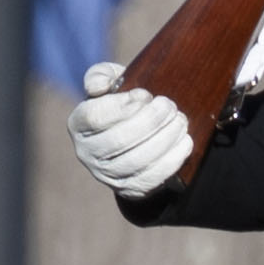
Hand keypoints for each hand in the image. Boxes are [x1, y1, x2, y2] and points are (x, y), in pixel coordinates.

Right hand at [69, 66, 194, 196]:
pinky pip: (152, 177)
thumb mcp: (110, 83)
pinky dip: (172, 158)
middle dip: (150, 120)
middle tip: (169, 105)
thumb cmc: (121, 104)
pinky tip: (184, 141)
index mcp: (78, 124)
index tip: (145, 95)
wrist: (132, 140)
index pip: (95, 117)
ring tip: (180, 120)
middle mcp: (87, 152)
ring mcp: (107, 175)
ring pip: (137, 160)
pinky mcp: (129, 189)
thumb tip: (98, 87)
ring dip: (165, 138)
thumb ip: (101, 76)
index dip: (123, 105)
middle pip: (119, 140)